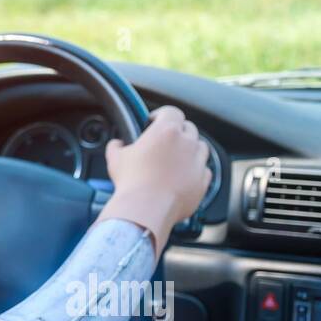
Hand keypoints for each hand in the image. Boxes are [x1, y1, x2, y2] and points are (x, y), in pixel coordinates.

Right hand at [98, 105, 211, 255]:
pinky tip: (183, 176)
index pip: (171, 112)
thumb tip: (116, 145)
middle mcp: (186, 143)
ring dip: (190, 149)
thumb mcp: (116, 158)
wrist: (147, 208)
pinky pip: (204, 170)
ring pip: (201, 147)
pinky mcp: (202, 181)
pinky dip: (196, 170)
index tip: (155, 120)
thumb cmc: (132, 182)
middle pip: (189, 128)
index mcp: (166, 131)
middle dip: (178, 131)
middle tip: (165, 141)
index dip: (162, 114)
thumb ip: (117, 146)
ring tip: (177, 158)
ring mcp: (197, 162)